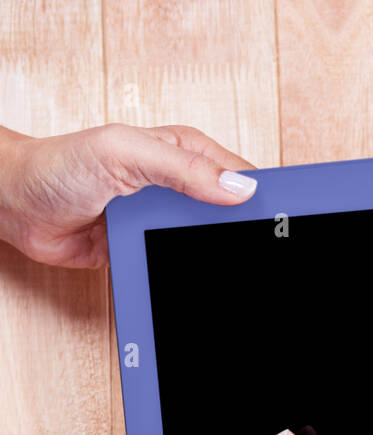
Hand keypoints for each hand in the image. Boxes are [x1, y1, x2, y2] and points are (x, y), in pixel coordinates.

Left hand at [0, 123, 257, 267]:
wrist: (17, 208)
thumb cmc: (58, 165)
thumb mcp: (125, 154)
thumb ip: (182, 169)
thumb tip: (238, 188)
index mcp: (183, 152)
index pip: (240, 173)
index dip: (263, 196)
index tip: (284, 220)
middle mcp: (178, 185)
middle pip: (230, 215)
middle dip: (246, 235)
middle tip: (267, 258)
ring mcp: (163, 219)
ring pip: (207, 245)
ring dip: (216, 259)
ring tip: (238, 277)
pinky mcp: (146, 248)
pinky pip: (177, 265)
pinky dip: (186, 274)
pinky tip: (197, 283)